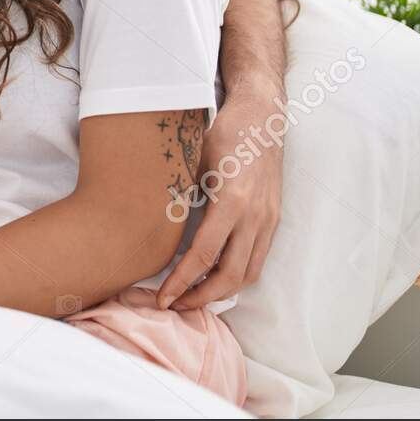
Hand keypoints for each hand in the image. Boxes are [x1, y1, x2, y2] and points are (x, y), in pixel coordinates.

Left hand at [156, 84, 283, 309]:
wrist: (263, 115)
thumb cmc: (223, 132)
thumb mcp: (192, 158)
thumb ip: (177, 191)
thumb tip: (145, 219)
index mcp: (231, 202)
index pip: (202, 257)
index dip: (181, 282)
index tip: (162, 298)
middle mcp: (254, 217)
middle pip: (230, 277)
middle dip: (200, 298)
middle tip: (174, 305)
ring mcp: (268, 220)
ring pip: (249, 274)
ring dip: (221, 292)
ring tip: (192, 297)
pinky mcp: (273, 219)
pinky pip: (258, 259)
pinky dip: (237, 276)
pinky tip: (216, 277)